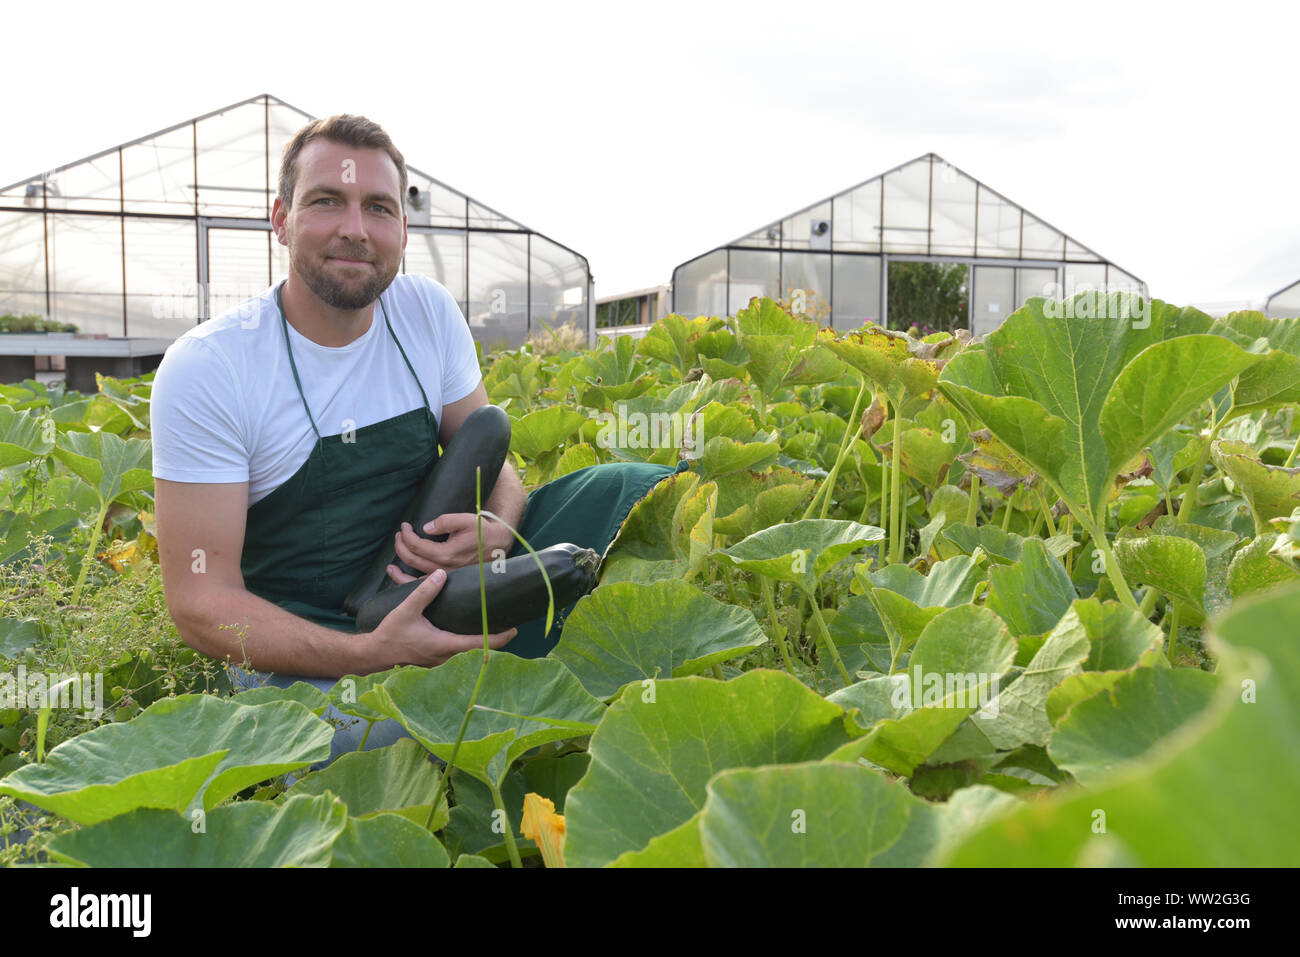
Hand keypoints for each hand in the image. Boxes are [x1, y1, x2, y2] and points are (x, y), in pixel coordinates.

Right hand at [368, 568, 516, 667]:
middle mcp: (445, 657)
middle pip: (477, 650)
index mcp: (444, 645)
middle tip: (507, 624)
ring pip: (467, 653)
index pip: (479, 644)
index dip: (498, 638)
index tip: (514, 630)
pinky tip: (467, 633)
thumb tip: (442, 574)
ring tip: (491, 627)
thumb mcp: (406, 609)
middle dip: (493, 639)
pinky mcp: (433, 660)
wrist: (373, 654)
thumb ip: (425, 591)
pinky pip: (456, 653)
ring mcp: (440, 662)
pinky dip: (466, 644)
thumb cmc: (390, 634)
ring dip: (480, 642)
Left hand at [389, 513, 513, 579]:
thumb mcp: (465, 520)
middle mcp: (444, 568)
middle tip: (398, 535)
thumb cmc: (481, 531)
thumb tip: (426, 528)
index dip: (406, 534)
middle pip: (412, 560)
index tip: (404, 525)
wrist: (498, 544)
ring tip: (390, 566)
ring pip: (415, 580)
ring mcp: (446, 577)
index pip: (417, 545)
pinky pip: (424, 587)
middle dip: (401, 546)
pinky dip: (410, 586)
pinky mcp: (448, 582)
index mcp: (447, 553)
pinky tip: (404, 583)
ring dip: (400, 572)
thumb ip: (444, 522)